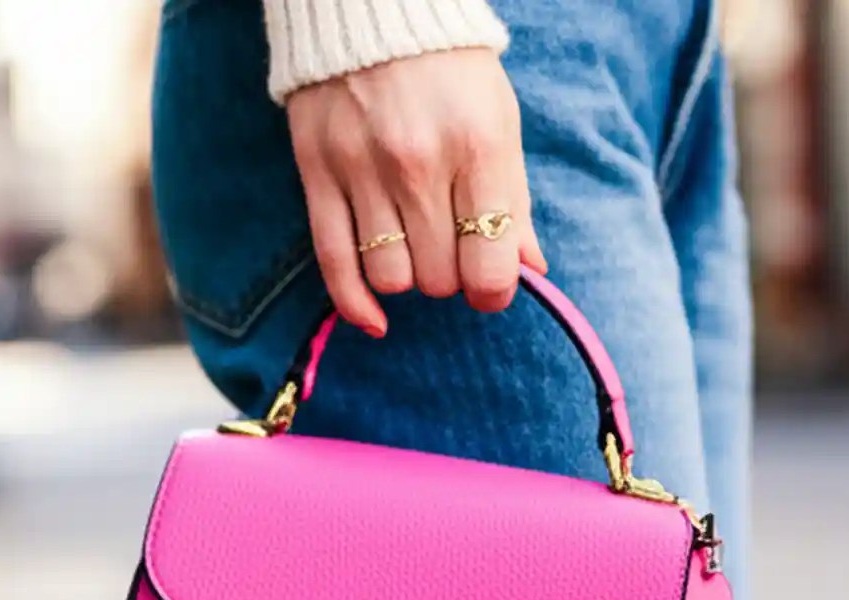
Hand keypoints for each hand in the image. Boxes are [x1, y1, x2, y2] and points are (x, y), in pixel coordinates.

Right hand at [287, 48, 546, 336]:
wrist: (373, 12)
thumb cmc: (453, 72)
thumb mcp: (501, 124)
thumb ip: (514, 200)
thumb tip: (531, 270)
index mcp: (477, 148)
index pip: (489, 263)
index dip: (494, 290)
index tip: (491, 285)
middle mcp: (419, 163)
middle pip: (439, 276)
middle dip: (452, 279)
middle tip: (453, 252)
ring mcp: (362, 169)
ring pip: (391, 276)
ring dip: (409, 279)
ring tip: (415, 250)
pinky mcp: (318, 172)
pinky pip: (333, 260)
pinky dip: (355, 302)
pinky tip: (375, 319)